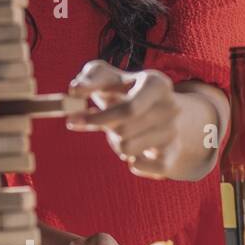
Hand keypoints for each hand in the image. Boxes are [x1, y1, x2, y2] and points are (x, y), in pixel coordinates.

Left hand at [67, 60, 181, 178]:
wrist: (162, 111)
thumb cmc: (124, 91)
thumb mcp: (108, 77)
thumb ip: (89, 78)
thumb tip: (74, 90)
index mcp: (157, 84)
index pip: (129, 110)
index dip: (97, 117)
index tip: (71, 120)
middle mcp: (171, 108)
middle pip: (123, 131)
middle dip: (104, 127)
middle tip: (100, 122)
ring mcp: (173, 133)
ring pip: (127, 150)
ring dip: (116, 143)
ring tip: (122, 132)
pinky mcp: (171, 156)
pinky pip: (139, 167)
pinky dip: (131, 160)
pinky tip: (136, 148)